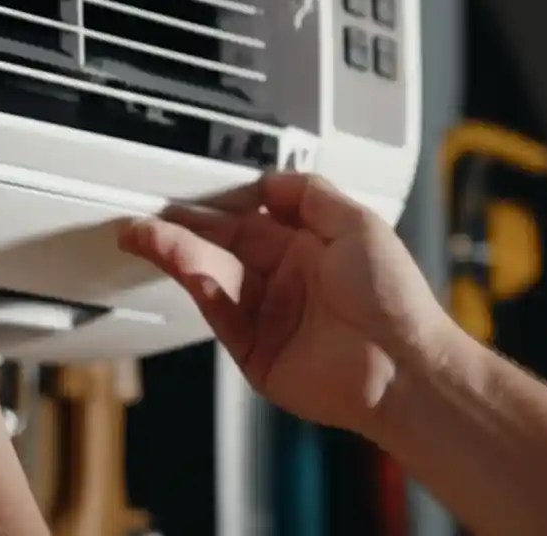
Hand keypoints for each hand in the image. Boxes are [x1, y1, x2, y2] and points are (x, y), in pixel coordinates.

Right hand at [120, 173, 454, 436]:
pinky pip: (220, 314)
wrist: (402, 367)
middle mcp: (284, 281)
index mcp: (308, 248)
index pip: (247, 219)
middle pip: (221, 247)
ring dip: (177, 254)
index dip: (215, 204)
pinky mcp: (255, 352)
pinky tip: (182, 267)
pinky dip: (201, 289)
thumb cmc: (394, 298)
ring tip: (144, 235)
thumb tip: (268, 179)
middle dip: (181, 229)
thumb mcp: (359, 223)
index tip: (186, 191)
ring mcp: (267, 316)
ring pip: (212, 277)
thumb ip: (309, 194)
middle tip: (145, 216)